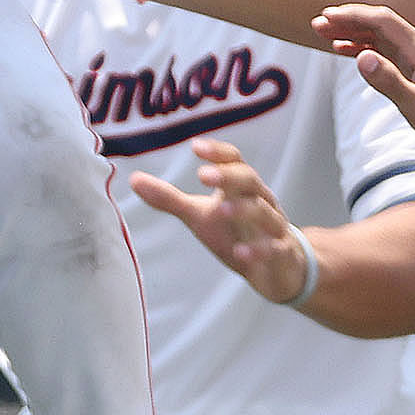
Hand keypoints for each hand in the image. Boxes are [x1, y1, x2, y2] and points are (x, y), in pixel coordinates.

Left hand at [131, 139, 312, 304]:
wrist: (278, 268)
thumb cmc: (236, 233)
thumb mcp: (200, 216)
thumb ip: (170, 199)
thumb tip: (133, 179)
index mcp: (241, 188)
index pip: (234, 161)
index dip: (217, 152)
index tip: (195, 146)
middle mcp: (261, 202)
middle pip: (250, 180)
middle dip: (229, 176)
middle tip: (204, 174)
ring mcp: (273, 228)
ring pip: (264, 212)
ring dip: (244, 209)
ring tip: (220, 209)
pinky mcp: (281, 255)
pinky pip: (274, 249)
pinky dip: (259, 250)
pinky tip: (241, 253)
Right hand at [319, 4, 414, 158]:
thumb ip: (388, 81)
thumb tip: (361, 58)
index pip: (383, 21)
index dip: (354, 16)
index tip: (329, 17)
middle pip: (379, 25)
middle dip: (349, 22)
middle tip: (319, 25)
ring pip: (380, 38)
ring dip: (354, 35)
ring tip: (326, 35)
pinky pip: (386, 52)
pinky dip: (365, 49)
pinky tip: (347, 52)